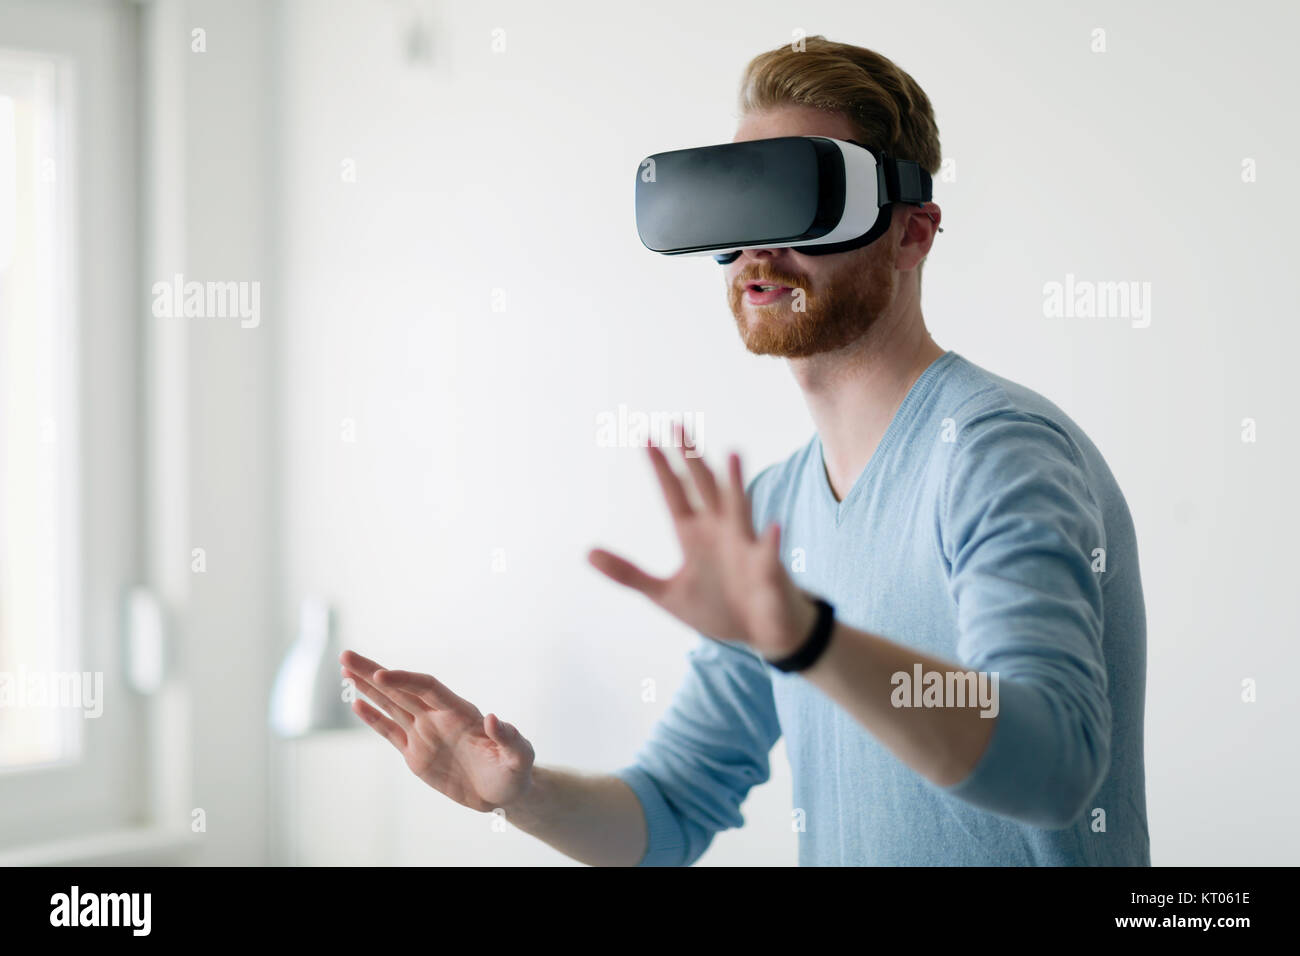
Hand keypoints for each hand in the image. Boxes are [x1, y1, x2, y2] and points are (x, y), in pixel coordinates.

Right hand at [340, 649, 534, 811]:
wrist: (503, 794)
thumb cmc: (515, 773)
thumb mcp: (520, 758)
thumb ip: (509, 738)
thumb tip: (494, 718)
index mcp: (460, 712)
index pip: (427, 688)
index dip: (404, 680)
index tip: (381, 675)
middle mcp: (438, 717)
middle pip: (401, 688)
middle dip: (373, 672)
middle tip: (347, 655)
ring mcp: (425, 733)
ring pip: (391, 704)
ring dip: (367, 687)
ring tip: (345, 669)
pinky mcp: (416, 754)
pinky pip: (391, 732)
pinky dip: (373, 718)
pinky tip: (356, 703)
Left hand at [588, 428, 816, 658]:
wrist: (762, 633)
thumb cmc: (718, 608)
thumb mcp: (665, 594)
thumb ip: (628, 573)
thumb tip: (587, 553)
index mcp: (694, 535)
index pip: (675, 494)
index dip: (661, 468)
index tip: (647, 439)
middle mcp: (719, 531)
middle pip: (705, 487)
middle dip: (692, 459)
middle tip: (679, 426)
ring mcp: (745, 547)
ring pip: (739, 509)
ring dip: (735, 484)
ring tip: (732, 455)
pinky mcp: (766, 571)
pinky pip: (768, 555)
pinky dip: (770, 542)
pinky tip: (773, 528)